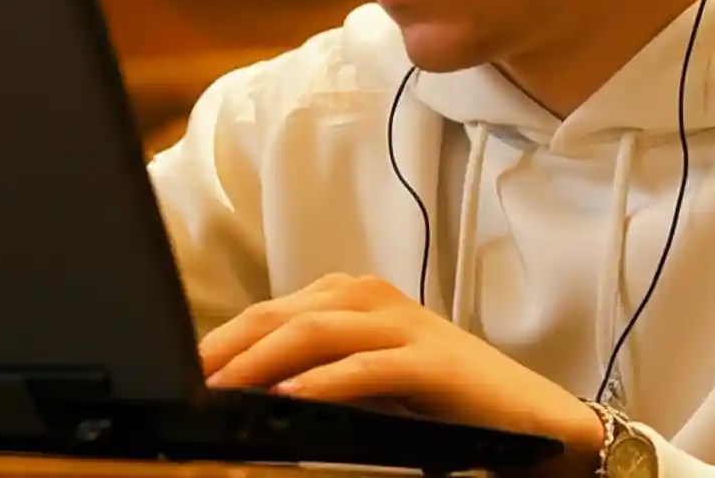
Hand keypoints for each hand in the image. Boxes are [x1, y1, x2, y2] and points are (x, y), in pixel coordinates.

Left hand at [201, 273, 604, 475]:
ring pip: (314, 333)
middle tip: (185, 381)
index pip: (267, 313)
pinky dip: (325, 383)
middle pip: (280, 316)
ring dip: (262, 363)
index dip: (221, 341)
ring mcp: (402, 324)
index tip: (180, 370)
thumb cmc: (439, 398)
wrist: (534, 417)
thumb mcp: (362, 377)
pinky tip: (291, 400)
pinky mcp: (431, 360)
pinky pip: (367, 368)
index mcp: (346, 296)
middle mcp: (368, 298)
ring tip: (224, 390)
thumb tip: (241, 389)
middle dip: (227, 349)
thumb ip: (311, 370)